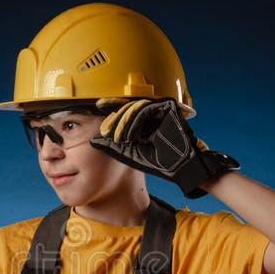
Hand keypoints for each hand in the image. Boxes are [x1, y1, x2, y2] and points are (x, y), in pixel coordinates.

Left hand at [91, 97, 239, 197]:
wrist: (181, 167)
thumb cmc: (159, 163)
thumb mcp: (130, 154)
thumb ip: (113, 146)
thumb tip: (93, 141)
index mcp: (143, 123)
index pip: (126, 113)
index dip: (112, 111)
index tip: (97, 111)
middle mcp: (151, 114)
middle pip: (129, 108)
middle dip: (115, 118)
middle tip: (105, 129)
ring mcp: (160, 109)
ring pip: (136, 108)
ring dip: (124, 121)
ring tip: (115, 134)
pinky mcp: (168, 106)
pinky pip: (147, 109)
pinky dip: (136, 121)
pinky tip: (128, 134)